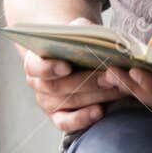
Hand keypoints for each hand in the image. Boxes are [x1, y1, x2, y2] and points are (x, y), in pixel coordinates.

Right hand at [21, 16, 135, 135]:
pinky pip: (66, 123)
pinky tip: (100, 111)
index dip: (49, 68)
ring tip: (116, 88)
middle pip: (56, 87)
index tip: (67, 66)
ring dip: (94, 96)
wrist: (76, 59)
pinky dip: (83, 118)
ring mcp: (46, 102)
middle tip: (108, 76)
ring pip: (67, 102)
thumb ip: (81, 29)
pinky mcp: (58, 117)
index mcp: (35, 61)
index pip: (35, 66)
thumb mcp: (77, 30)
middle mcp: (37, 84)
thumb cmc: (77, 43)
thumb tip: (91, 33)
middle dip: (85, 82)